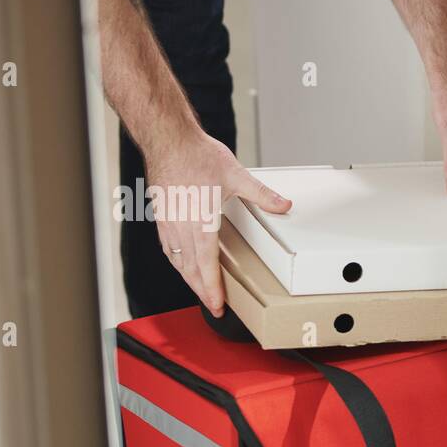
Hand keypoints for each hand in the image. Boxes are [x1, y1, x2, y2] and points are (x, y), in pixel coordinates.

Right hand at [144, 133, 290, 316]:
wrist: (168, 139)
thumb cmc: (197, 155)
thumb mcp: (236, 176)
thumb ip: (262, 195)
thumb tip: (284, 205)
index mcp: (200, 222)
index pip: (206, 266)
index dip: (212, 289)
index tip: (217, 305)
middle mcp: (180, 227)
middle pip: (190, 269)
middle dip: (202, 291)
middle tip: (213, 307)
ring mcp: (169, 222)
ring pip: (177, 260)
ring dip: (189, 279)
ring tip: (201, 291)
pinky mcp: (162, 216)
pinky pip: (169, 247)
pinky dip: (178, 261)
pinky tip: (183, 264)